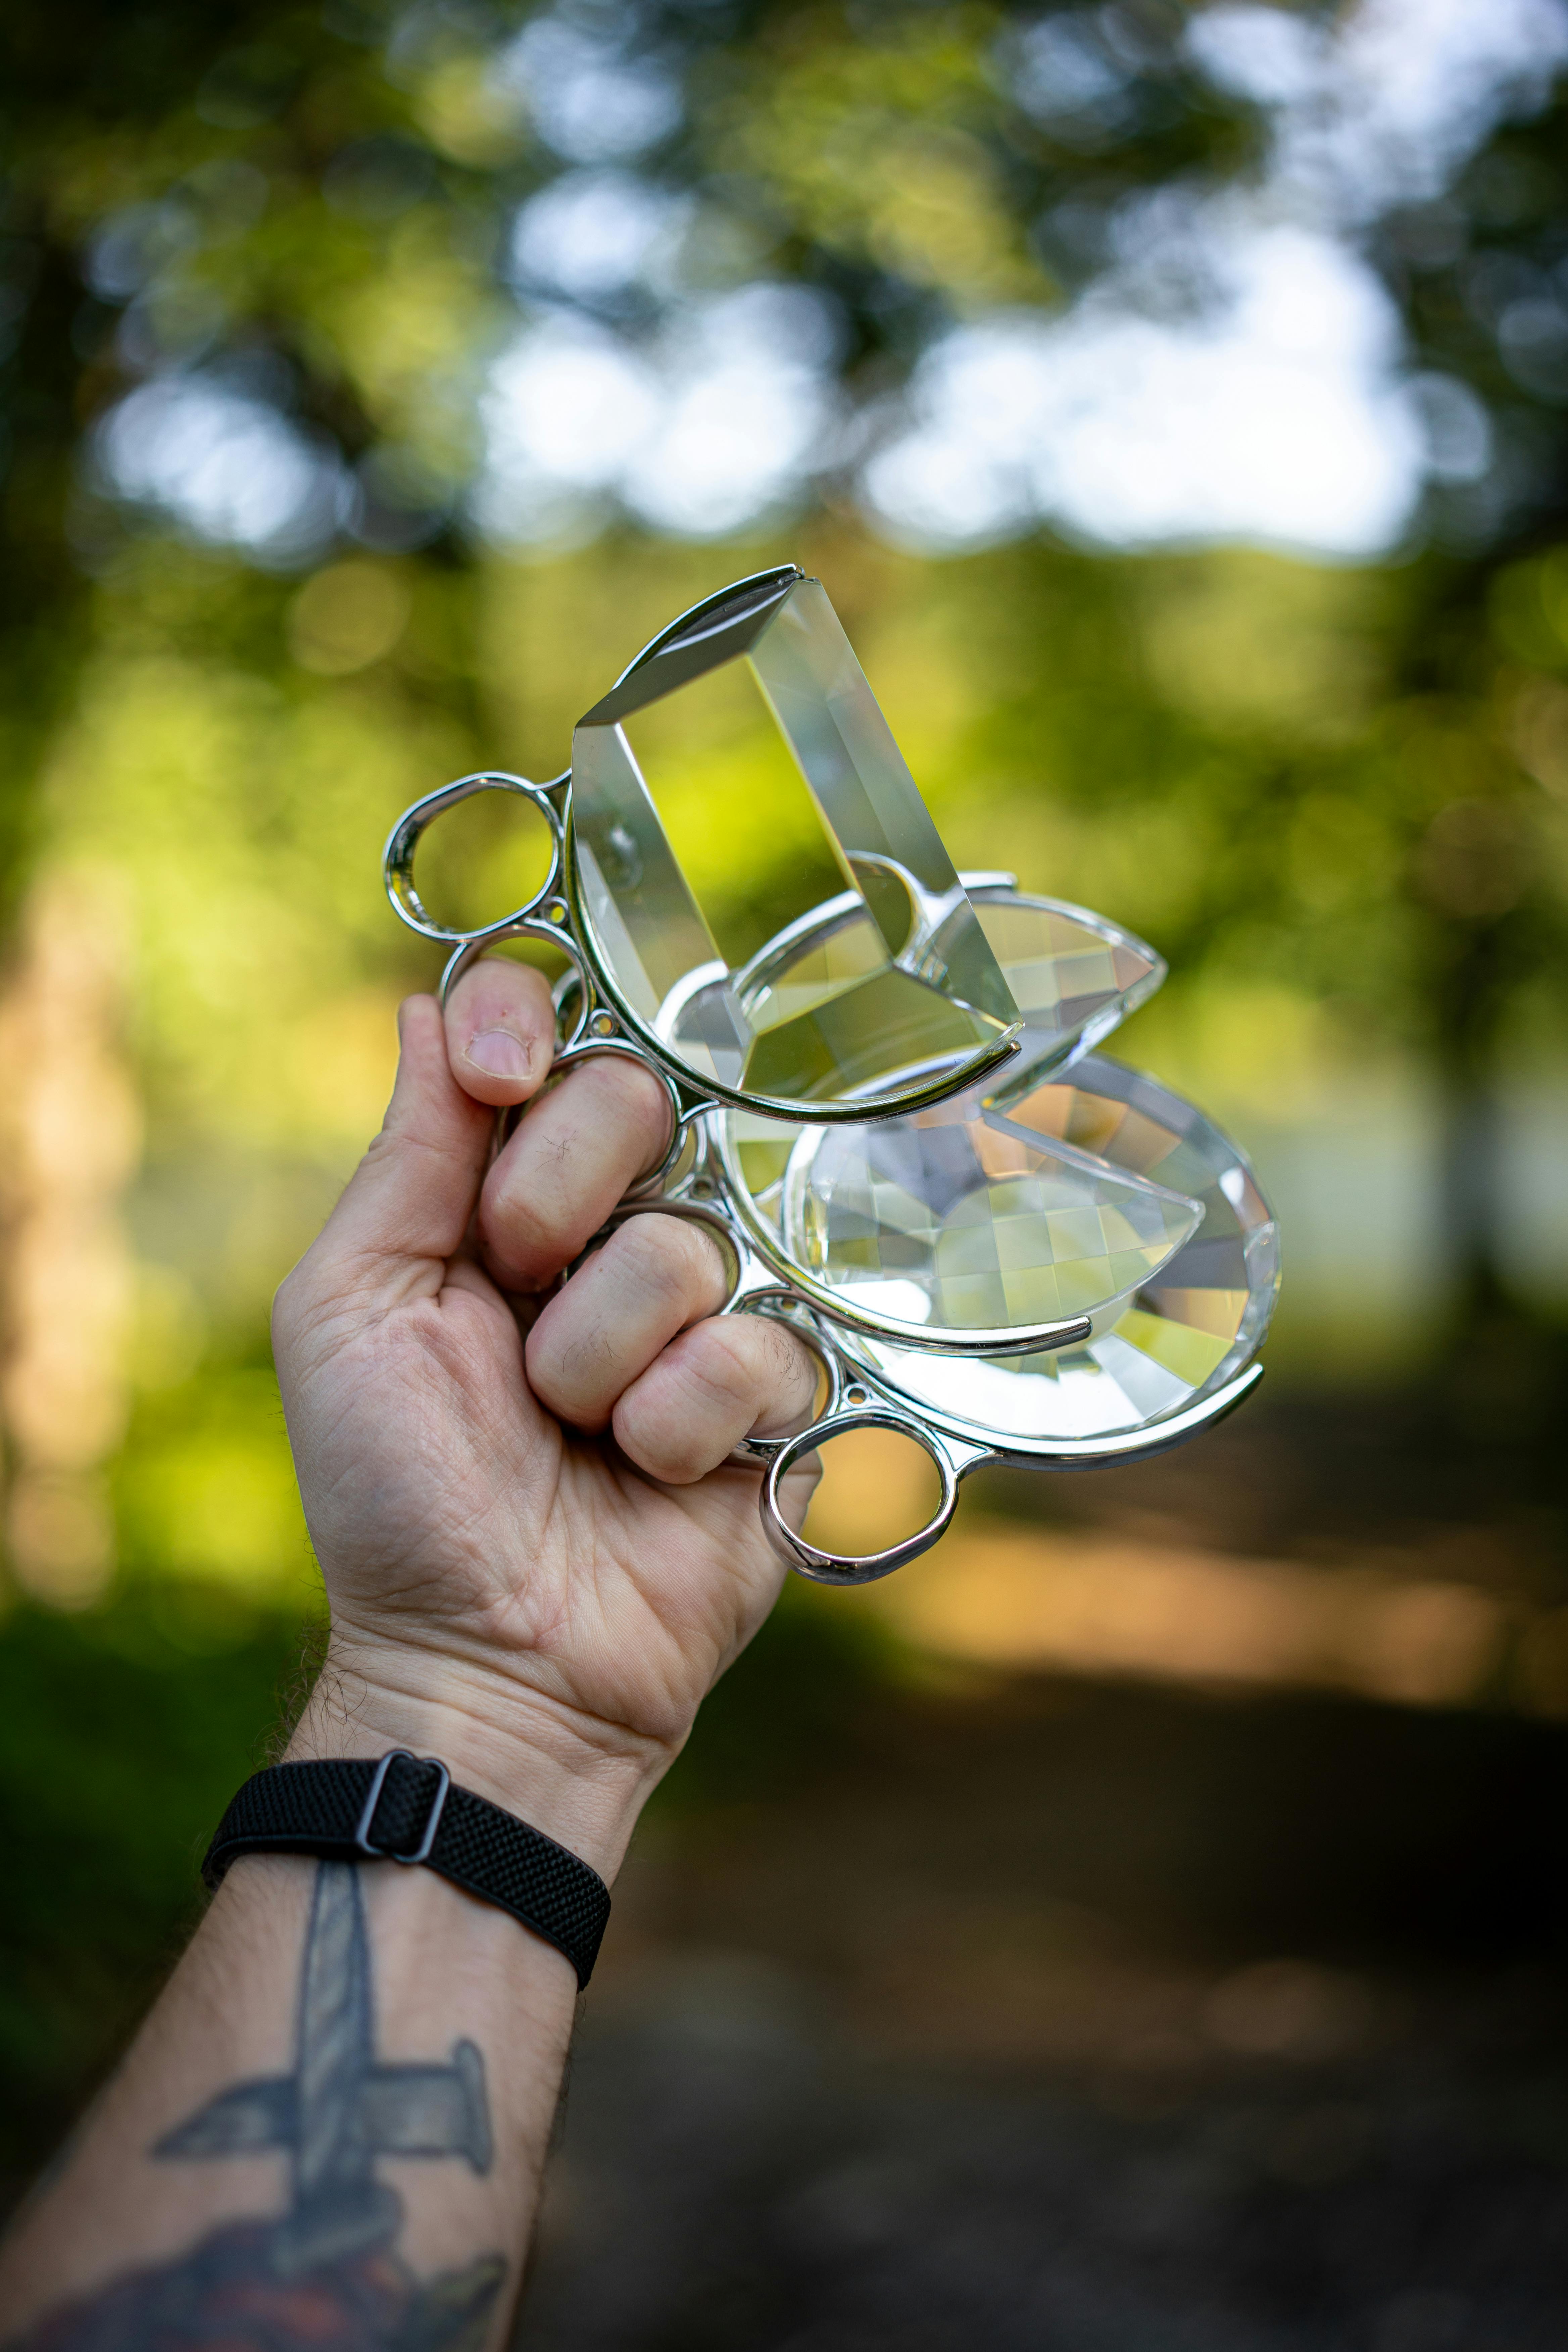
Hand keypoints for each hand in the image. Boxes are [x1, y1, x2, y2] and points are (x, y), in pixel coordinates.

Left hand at [272, 963, 820, 1871]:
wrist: (481, 1660)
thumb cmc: (392, 1494)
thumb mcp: (350, 1312)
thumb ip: (406, 1159)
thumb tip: (431, 1005)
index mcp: (501, 1192)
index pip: (543, 1032)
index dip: (527, 1025)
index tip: (497, 1082)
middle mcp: (609, 1226)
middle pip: (632, 1098)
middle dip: (550, 1207)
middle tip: (514, 1298)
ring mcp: (702, 1306)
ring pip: (685, 1241)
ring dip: (596, 1358)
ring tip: (570, 1433)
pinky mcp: (778, 1393)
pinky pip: (753, 1349)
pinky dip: (677, 1425)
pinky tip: (647, 1476)